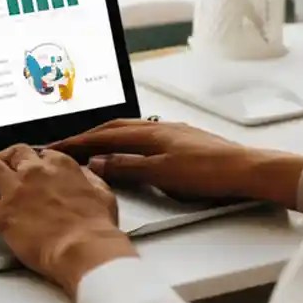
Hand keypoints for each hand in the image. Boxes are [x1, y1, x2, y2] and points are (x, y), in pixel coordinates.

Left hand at [0, 145, 136, 294]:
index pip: (43, 154)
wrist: (86, 249)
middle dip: (9, 157)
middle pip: (15, 154)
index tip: (35, 166)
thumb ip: (90, 180)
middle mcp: (35, 173)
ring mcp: (15, 192)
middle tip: (5, 163)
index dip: (37, 161)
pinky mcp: (1, 215)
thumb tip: (85, 175)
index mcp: (61, 166)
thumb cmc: (97, 229)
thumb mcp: (104, 195)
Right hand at [46, 119, 302, 207]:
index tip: (55, 146)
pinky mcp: (183, 141)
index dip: (77, 141)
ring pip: (129, 131)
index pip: (104, 136)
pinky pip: (143, 137)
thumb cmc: (209, 173)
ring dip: (106, 137)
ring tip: (90, 145)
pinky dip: (125, 142)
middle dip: (87, 135)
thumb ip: (127, 167)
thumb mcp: (162, 175)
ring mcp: (172, 132)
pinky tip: (128, 150)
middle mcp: (158, 127)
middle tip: (65, 144)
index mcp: (149, 133)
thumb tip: (97, 161)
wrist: (247, 170)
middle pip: (114, 128)